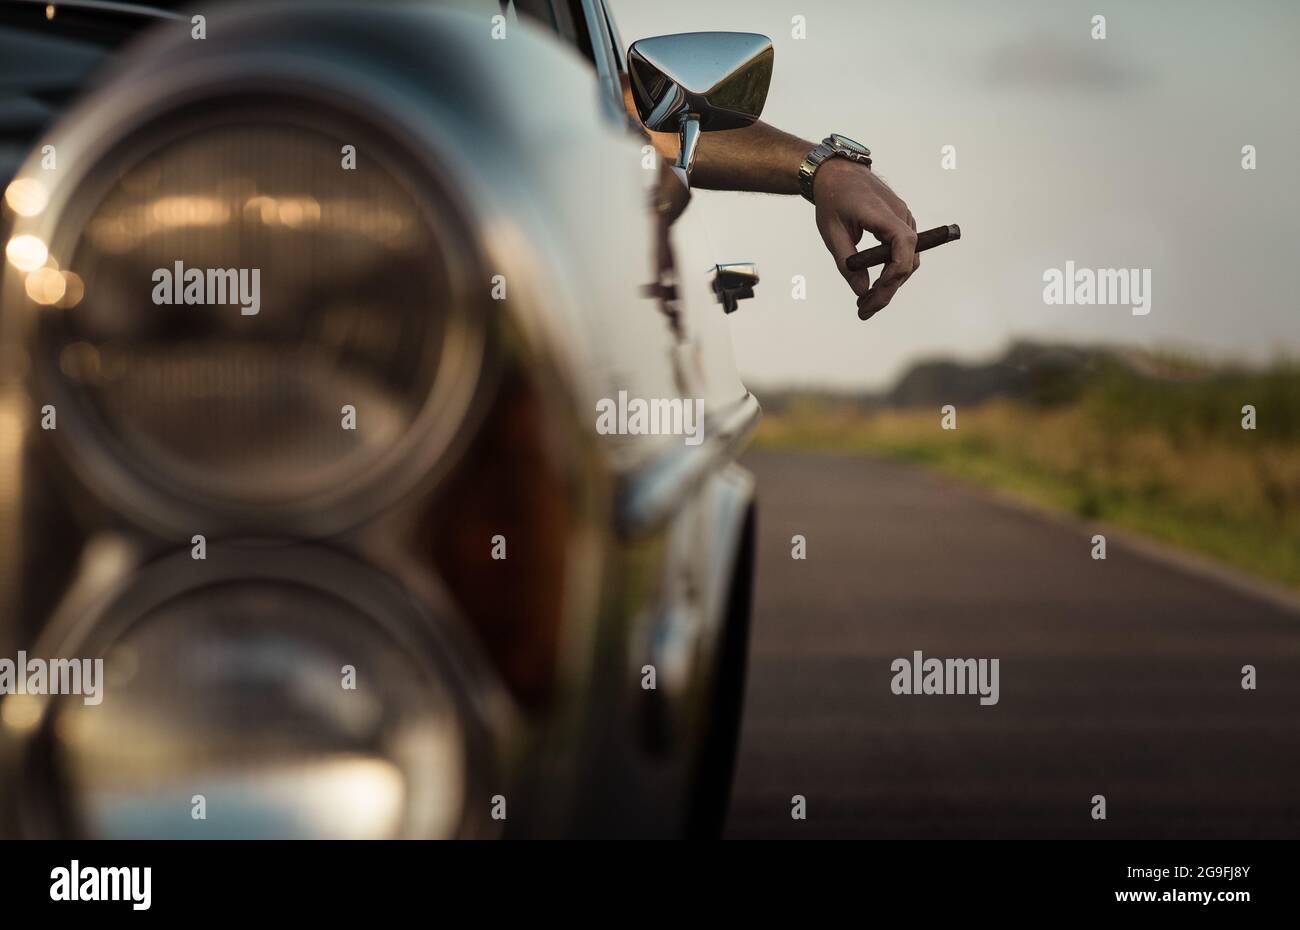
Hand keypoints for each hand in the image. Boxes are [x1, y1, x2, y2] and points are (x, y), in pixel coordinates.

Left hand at [813, 158, 918, 319]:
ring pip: (907, 259)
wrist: (837, 174)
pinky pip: (902, 252)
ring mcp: (904, 219)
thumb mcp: (832, 233)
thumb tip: (862, 292)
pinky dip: (890, 271)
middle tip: (865, 310)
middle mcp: (901, 215)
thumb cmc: (832, 199)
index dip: (894, 274)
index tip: (874, 296)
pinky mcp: (900, 224)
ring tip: (866, 303)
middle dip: (888, 289)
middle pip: (908, 260)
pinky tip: (873, 286)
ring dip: (890, 283)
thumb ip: (847, 264)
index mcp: (883, 213)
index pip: (903, 245)